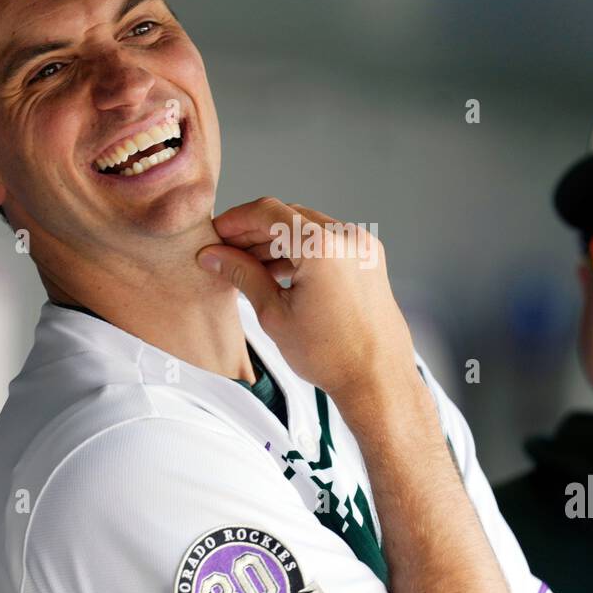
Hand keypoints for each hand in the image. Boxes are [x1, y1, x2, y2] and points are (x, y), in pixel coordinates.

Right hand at [197, 197, 415, 397]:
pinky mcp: (369, 258)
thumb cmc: (331, 355)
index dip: (236, 220)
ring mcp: (362, 246)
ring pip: (308, 228)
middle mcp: (347, 238)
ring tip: (248, 267)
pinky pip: (327, 242)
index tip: (216, 234)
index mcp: (323, 247)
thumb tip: (215, 255)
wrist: (377, 379)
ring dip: (277, 242)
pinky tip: (277, 272)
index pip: (268, 212)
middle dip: (254, 232)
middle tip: (227, 252)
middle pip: (288, 216)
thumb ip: (243, 275)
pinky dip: (301, 251)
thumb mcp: (274, 314)